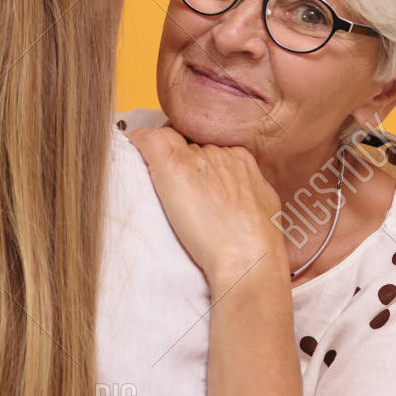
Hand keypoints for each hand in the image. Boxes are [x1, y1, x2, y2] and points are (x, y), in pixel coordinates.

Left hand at [125, 126, 285, 288]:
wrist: (246, 255)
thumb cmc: (256, 241)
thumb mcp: (263, 202)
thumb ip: (247, 187)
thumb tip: (236, 189)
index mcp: (240, 158)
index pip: (209, 147)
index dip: (195, 160)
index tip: (190, 175)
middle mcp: (217, 153)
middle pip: (189, 144)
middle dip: (180, 159)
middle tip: (176, 186)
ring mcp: (194, 159)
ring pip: (169, 143)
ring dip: (162, 158)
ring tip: (160, 185)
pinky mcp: (173, 167)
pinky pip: (148, 141)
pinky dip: (137, 143)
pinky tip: (132, 149)